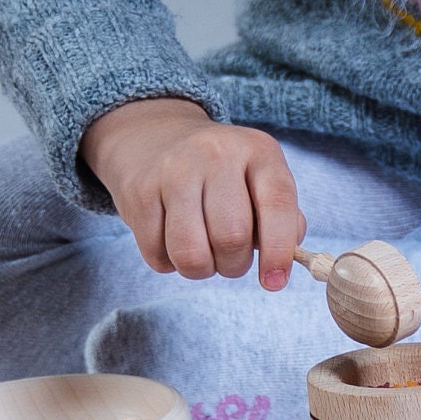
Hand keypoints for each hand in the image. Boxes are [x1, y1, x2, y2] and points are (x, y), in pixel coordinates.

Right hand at [81, 96, 304, 287]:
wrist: (152, 137)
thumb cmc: (220, 173)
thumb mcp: (258, 177)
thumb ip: (282, 218)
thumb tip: (281, 264)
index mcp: (257, 150)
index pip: (277, 205)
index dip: (279, 252)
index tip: (274, 282)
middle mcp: (216, 154)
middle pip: (232, 238)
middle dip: (234, 265)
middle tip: (230, 259)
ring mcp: (173, 172)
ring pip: (191, 254)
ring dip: (201, 270)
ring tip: (203, 253)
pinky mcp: (138, 193)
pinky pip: (157, 256)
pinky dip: (169, 262)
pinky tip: (172, 239)